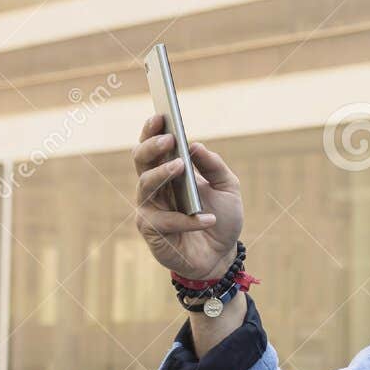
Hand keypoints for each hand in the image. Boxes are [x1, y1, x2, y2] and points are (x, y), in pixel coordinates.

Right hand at [133, 114, 243, 280]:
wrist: (222, 254)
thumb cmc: (222, 217)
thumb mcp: (228, 187)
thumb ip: (214, 166)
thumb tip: (195, 145)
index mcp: (169, 171)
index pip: (153, 147)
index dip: (152, 130)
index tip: (160, 115)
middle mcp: (155, 188)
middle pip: (141, 161)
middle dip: (152, 146)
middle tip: (169, 138)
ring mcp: (151, 210)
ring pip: (145, 186)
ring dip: (163, 173)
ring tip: (181, 166)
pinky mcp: (153, 233)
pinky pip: (164, 221)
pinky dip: (187, 220)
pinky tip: (206, 219)